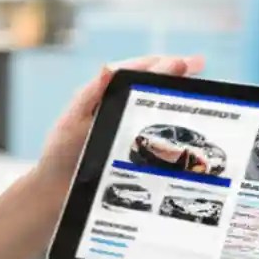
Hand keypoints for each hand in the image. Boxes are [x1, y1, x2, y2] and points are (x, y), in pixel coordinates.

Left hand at [31, 55, 206, 194]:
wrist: (57, 195)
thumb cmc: (60, 156)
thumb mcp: (72, 123)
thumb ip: (91, 95)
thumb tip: (109, 66)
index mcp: (103, 95)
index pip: (135, 71)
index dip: (160, 64)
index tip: (182, 62)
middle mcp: (117, 106)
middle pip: (151, 82)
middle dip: (175, 71)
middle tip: (200, 64)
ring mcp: (128, 127)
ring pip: (157, 103)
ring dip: (178, 93)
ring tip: (200, 86)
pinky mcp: (134, 149)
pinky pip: (158, 131)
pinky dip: (175, 123)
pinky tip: (191, 122)